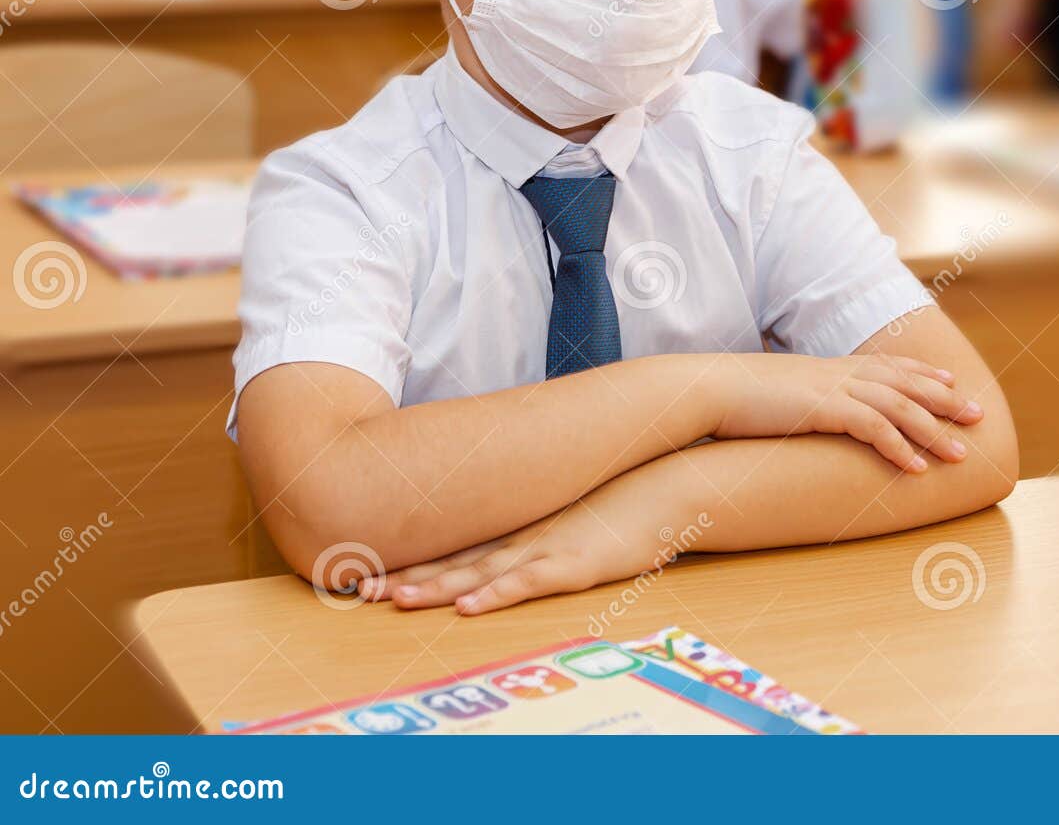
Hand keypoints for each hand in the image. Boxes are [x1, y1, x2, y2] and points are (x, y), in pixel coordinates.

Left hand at [364, 476, 672, 614]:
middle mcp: (524, 537)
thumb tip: (512, 540)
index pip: (456, 549)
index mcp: (520, 528)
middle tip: (358, 589)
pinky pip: (529, 581)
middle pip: (455, 561)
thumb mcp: (575, 513)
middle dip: (406, 577)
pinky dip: (497, 594)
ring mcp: (547, 548)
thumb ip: (542, 526)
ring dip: (436, 587)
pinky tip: (469, 606)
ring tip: (395, 599)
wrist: (669, 484)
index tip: (368, 573)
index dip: (411, 562)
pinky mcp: (576, 563)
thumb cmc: (625, 501)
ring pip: (480, 572)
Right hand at [712, 352, 983, 472]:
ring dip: (935, 432)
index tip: (950, 382)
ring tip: (963, 454)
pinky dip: (901, 448)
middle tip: (978, 415)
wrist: (706, 388)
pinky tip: (919, 468)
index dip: (921, 374)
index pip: (887, 366)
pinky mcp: (824, 409)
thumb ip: (798, 399)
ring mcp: (833, 389)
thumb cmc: (731, 396)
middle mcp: (838, 373)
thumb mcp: (775, 394)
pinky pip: (874, 429)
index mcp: (828, 368)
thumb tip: (804, 412)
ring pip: (900, 407)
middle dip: (946, 400)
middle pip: (905, 383)